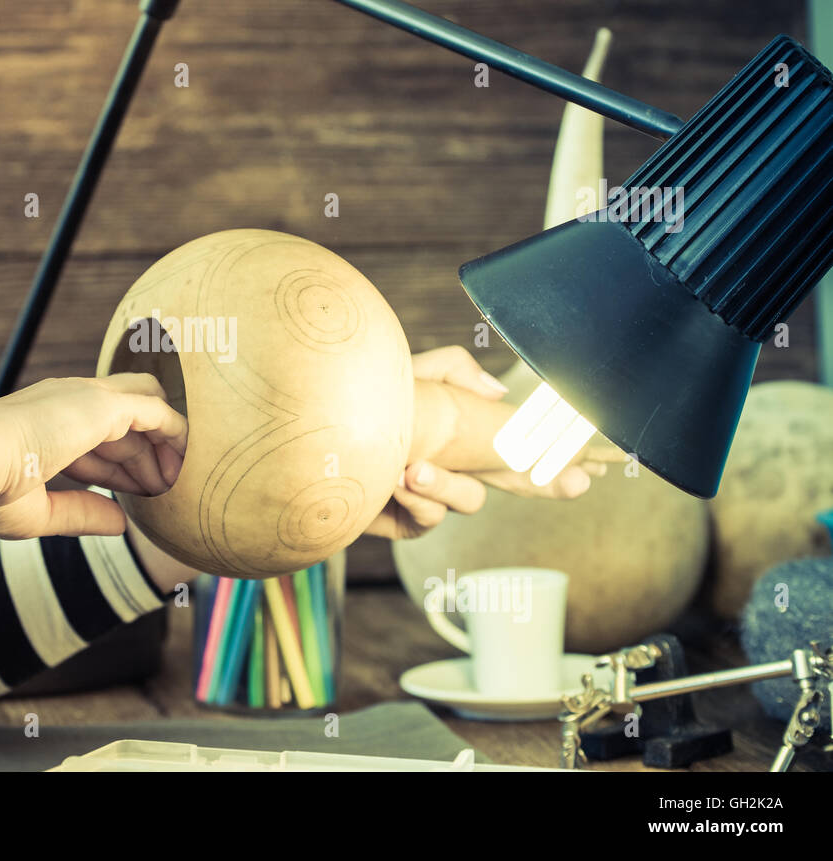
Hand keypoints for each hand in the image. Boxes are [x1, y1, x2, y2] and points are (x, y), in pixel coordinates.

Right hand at [0, 373, 185, 622]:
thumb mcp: (40, 509)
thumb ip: (82, 512)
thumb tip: (121, 523)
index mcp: (42, 421)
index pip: (92, 435)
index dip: (116, 467)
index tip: (129, 497)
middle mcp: (65, 401)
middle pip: (124, 415)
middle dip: (144, 452)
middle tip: (161, 489)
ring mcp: (85, 397)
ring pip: (146, 404)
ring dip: (164, 442)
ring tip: (176, 479)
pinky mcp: (103, 404)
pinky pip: (156, 411)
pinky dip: (174, 432)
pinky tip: (186, 458)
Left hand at [366, 346, 621, 539]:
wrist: (308, 443)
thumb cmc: (349, 401)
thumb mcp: (407, 371)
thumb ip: (457, 373)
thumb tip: (498, 394)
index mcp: (443, 420)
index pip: (504, 432)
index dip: (545, 442)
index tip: (583, 447)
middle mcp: (438, 454)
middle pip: (506, 474)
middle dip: (545, 477)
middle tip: (580, 480)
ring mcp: (423, 489)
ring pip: (471, 497)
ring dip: (447, 485)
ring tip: (411, 469)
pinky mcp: (405, 519)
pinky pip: (435, 518)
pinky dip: (419, 501)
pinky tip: (394, 485)